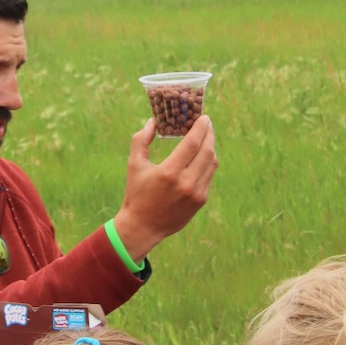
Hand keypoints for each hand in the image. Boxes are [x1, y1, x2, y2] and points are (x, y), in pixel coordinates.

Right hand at [112, 115, 217, 260]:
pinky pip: (209, 176)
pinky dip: (207, 163)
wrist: (143, 226)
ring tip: (206, 138)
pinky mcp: (201, 200)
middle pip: (207, 151)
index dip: (201, 127)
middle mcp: (186, 183)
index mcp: (169, 172)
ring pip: (212, 163)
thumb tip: (152, 122)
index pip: (192, 143)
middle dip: (209, 134)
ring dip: (210, 147)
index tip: (204, 117)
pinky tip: (202, 156)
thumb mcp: (134, 165)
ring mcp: (196, 193)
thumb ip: (141, 140)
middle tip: (207, 123)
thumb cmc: (136, 194)